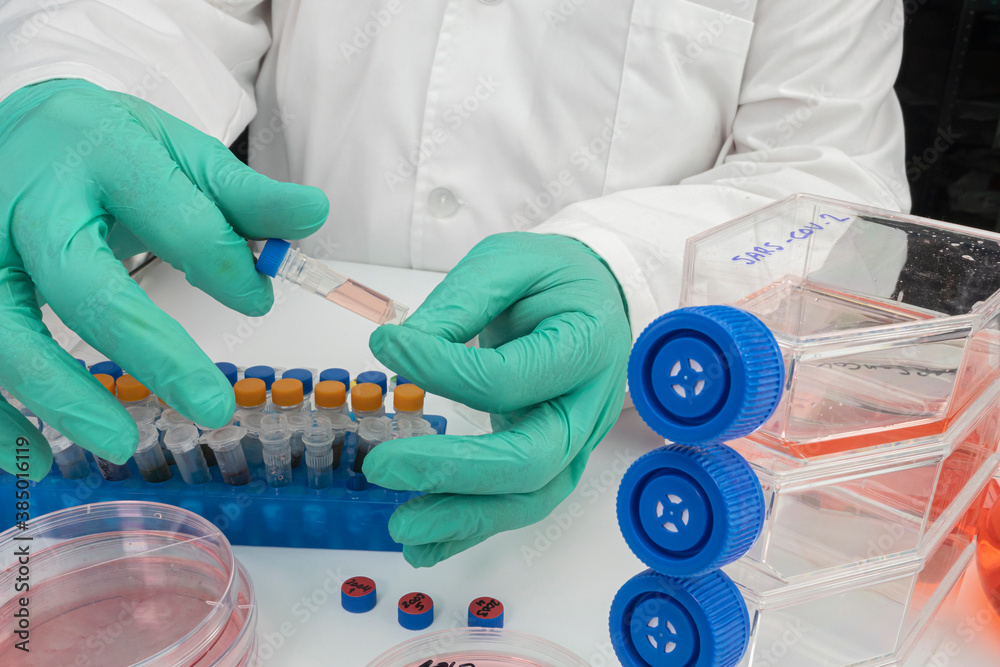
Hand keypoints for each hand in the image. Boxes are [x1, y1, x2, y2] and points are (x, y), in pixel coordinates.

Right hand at [0, 79, 327, 478]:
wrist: (17, 125)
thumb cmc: (106, 147)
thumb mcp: (176, 152)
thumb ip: (244, 194)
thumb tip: (314, 212)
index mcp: (103, 149)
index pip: (176, 218)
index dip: (225, 267)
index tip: (258, 301)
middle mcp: (29, 193)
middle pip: (81, 282)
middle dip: (149, 350)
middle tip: (212, 408)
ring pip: (4, 327)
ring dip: (59, 396)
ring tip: (121, 444)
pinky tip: (40, 459)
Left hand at [366, 232, 630, 565]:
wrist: (595, 299)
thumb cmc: (552, 279)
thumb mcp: (508, 264)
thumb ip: (460, 302)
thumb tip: (400, 346)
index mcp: (586, 344)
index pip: (509, 377)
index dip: (442, 368)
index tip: (389, 344)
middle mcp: (589, 406)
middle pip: (532, 461)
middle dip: (453, 471)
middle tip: (383, 466)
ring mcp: (576, 442)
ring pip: (530, 499)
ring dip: (463, 518)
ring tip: (402, 526)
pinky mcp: (555, 461)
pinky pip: (519, 506)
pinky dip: (472, 530)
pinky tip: (424, 545)